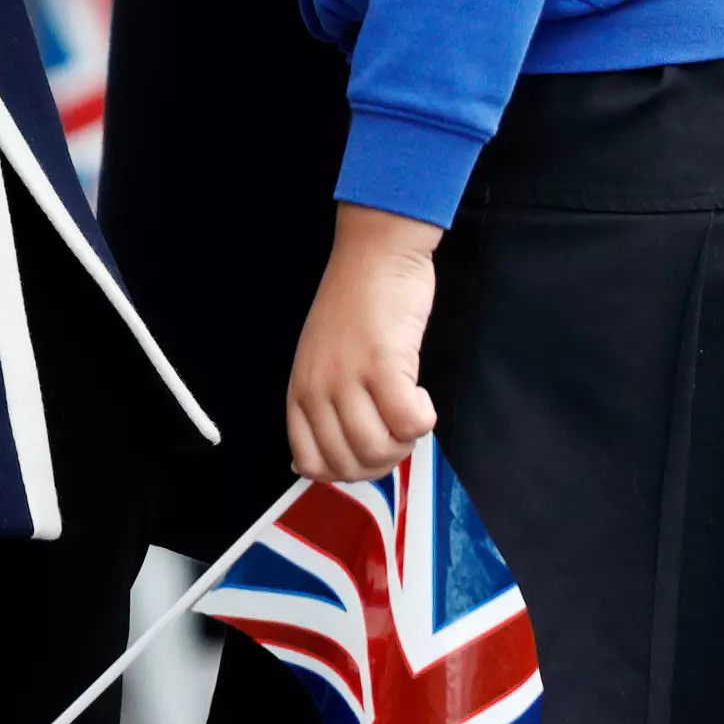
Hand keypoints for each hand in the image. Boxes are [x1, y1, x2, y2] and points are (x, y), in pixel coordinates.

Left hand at [288, 206, 439, 483]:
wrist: (376, 252)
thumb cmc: (356, 303)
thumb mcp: (321, 359)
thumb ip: (321, 407)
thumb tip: (313, 465)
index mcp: (299, 391)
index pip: (311, 464)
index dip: (347, 471)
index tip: (370, 453)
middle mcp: (318, 389)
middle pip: (351, 464)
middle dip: (384, 461)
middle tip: (399, 434)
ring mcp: (349, 377)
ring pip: (380, 449)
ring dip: (406, 442)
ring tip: (411, 412)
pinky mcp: (384, 364)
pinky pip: (409, 423)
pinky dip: (424, 419)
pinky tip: (422, 396)